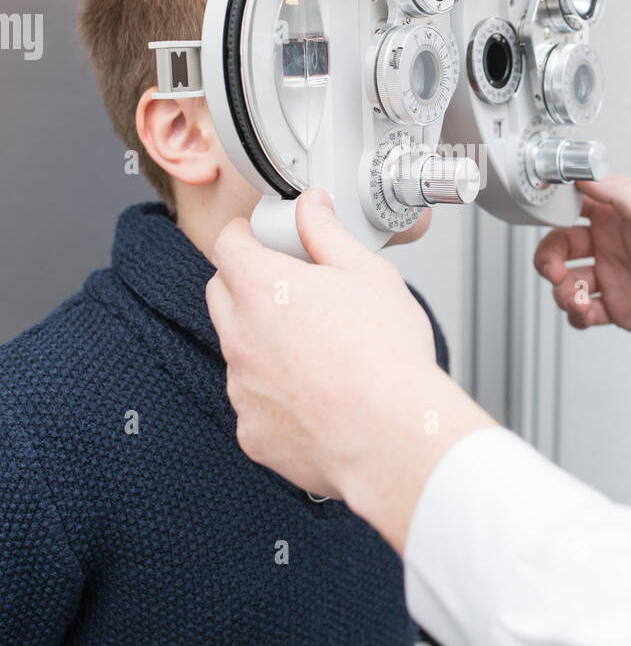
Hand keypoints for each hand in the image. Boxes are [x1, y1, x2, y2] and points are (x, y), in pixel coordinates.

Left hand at [206, 190, 493, 550]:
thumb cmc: (387, 358)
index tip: (255, 237)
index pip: (227, 244)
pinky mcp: (251, 433)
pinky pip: (253, 403)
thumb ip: (328, 233)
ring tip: (316, 350)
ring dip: (261, 342)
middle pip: (221, 295)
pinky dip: (274, 395)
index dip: (242, 235)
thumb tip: (311, 208)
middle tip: (288, 288)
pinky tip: (316, 396)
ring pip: (237, 352)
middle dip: (245, 283)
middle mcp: (240, 338)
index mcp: (262, 289)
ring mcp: (241, 390)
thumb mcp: (368, 273)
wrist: (394, 437)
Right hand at [534, 174, 630, 350]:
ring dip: (564, 291)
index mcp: (620, 219)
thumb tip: (587, 173)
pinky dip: (577, 314)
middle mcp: (613, 246)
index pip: (576, 204)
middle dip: (549, 258)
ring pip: (567, 281)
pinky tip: (588, 314)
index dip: (555, 210)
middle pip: (561, 245)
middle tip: (554, 270)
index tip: (542, 220)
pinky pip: (582, 310)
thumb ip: (620, 194)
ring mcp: (613, 278)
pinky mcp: (617, 308)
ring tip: (580, 300)